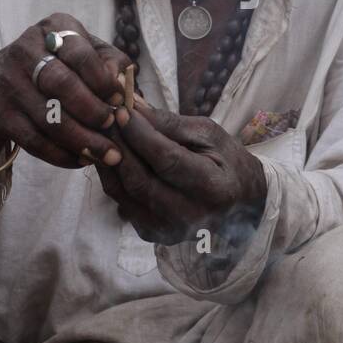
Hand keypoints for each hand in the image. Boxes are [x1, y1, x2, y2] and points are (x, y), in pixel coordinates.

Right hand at [0, 12, 130, 170]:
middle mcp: (24, 50)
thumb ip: (108, 61)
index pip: (79, 52)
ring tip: (107, 154)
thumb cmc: (56, 66)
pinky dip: (61, 154)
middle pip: (61, 84)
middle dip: (92, 110)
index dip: (103, 79)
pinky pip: (34, 140)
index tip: (120, 100)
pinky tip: (82, 160)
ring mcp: (8, 82)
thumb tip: (125, 84)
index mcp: (51, 28)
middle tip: (112, 126)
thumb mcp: (80, 53)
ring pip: (49, 118)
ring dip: (83, 140)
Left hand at [94, 104, 267, 247]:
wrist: (239, 201)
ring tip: (103, 134)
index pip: (167, 160)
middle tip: (105, 119)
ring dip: (109, 161)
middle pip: (140, 180)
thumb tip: (132, 107)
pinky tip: (112, 156)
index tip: (122, 111)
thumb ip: (169, 123)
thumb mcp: (207, 134)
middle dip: (118, 145)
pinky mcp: (154, 234)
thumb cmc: (225, 161)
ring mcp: (170, 230)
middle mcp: (191, 216)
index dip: (140, 135)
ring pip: (124, 194)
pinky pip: (122, 203)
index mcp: (213, 189)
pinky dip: (113, 178)